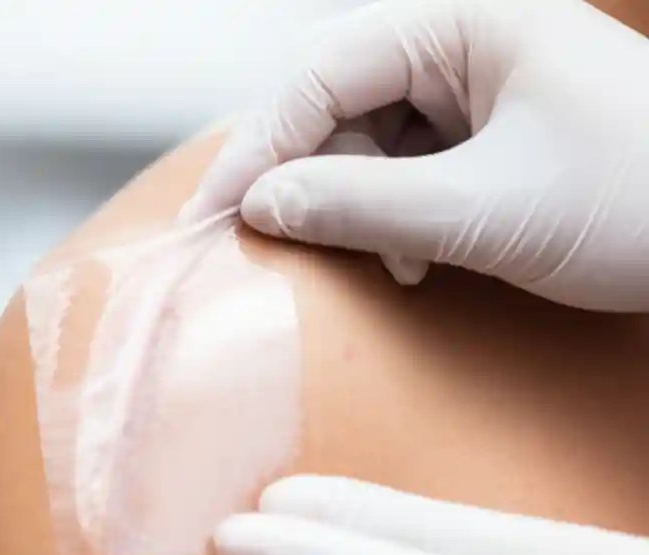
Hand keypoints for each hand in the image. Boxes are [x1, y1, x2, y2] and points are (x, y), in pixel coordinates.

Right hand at [181, 0, 648, 310]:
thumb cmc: (639, 202)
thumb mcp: (485, 209)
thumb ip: (361, 204)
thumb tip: (261, 205)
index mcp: (464, 22)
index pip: (324, 74)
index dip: (260, 148)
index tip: (215, 216)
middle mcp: (464, 42)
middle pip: (338, 105)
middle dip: (312, 180)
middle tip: (281, 245)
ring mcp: (480, 86)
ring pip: (367, 140)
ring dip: (359, 207)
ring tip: (393, 263)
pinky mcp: (492, 131)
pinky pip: (406, 163)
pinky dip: (394, 214)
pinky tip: (415, 256)